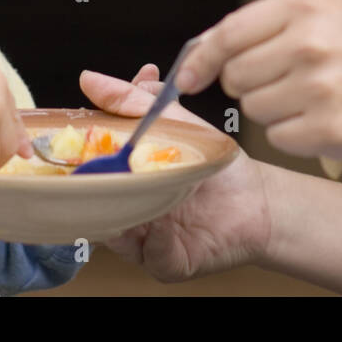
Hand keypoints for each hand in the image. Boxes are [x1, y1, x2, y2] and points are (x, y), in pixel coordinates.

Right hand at [79, 64, 271, 281]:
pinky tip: (164, 224)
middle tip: (95, 163)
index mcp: (122, 176)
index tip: (83, 122)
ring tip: (133, 190)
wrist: (259, 200)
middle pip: (93, 200)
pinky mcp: (166, 261)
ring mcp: (144, 237)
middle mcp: (126, 208)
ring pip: (116, 233)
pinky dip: (157, 241)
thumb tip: (88, 79)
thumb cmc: (214, 163)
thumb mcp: (175, 122)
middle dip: (92, 182)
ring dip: (122, 213)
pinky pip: (152, 256)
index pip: (89, 161)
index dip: (83, 143)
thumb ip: (133, 101)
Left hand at [174, 0, 341, 161]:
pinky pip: (278, 137)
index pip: (228, 34)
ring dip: (273, 109)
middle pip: (236, 76)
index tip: (188, 77)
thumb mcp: (321, 12)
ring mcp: (321, 87)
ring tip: (313, 96)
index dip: (201, 60)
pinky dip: (293, 133)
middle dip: (249, 83)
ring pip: (254, 109)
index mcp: (305, 4)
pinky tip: (323, 117)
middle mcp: (311, 41)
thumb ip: (262, 26)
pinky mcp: (329, 129)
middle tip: (286, 80)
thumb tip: (199, 53)